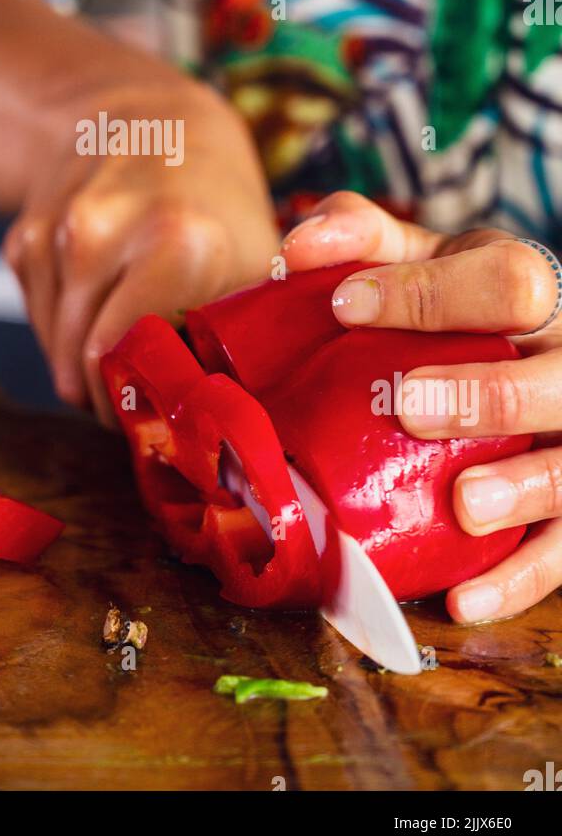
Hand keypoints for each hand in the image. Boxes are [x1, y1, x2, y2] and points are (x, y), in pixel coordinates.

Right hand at [4, 81, 276, 422]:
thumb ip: (255, 334)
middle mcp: (102, 232)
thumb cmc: (214, 203)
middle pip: (86, 367)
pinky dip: (66, 335)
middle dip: (115, 397)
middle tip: (148, 399)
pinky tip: (101, 309)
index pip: (132, 366)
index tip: (168, 413)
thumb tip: (243, 420)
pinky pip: (39, 323)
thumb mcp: (257, 259)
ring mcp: (54, 233)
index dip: (148, 404)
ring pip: (57, 352)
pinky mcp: (23, 238)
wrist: (149, 117)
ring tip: (130, 355)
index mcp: (174, 241)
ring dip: (87, 371)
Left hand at [282, 191, 561, 623]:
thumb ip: (360, 237)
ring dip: (524, 487)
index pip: (510, 279)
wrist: (518, 340)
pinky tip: (463, 599)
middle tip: (407, 406)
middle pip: (559, 378)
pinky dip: (520, 580)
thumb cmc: (454, 302)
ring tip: (462, 503)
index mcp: (532, 286)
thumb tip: (299, 247)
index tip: (346, 304)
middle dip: (487, 394)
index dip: (432, 292)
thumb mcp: (419, 256)